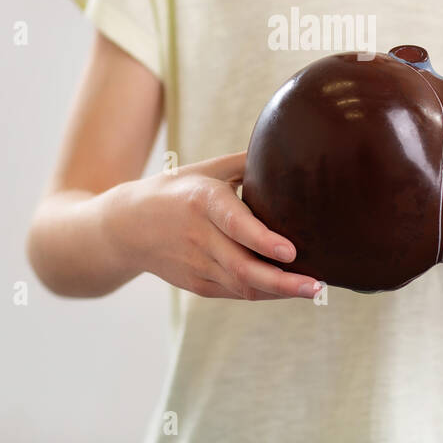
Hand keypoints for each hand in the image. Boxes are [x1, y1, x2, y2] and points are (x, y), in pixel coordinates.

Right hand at [108, 151, 321, 299]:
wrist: (126, 227)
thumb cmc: (176, 190)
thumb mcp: (206, 169)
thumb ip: (245, 163)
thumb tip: (289, 149)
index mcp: (202, 202)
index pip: (234, 224)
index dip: (263, 240)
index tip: (291, 251)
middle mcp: (199, 236)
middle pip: (242, 267)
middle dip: (282, 281)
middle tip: (316, 284)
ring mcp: (197, 264)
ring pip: (242, 286)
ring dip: (278, 292)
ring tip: (312, 289)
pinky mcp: (196, 284)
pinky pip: (235, 292)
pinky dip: (263, 293)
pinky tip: (288, 289)